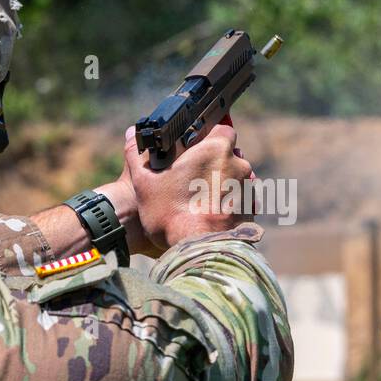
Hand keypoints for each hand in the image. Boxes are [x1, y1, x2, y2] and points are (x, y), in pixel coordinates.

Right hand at [107, 122, 253, 256]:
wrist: (196, 251)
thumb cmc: (170, 214)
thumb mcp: (144, 183)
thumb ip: (137, 154)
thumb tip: (130, 135)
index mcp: (216, 149)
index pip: (223, 129)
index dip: (210, 137)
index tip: (197, 148)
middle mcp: (238, 165)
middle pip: (229, 156)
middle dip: (214, 164)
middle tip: (191, 179)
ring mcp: (247, 190)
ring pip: (235, 179)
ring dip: (221, 186)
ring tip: (198, 201)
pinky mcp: (251, 212)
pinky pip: (239, 202)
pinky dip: (227, 206)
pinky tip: (208, 216)